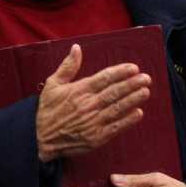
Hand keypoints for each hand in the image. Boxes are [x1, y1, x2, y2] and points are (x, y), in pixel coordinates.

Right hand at [35, 45, 150, 162]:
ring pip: (117, 108)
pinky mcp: (96, 137)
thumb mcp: (52, 84)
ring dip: (133, 99)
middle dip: (132, 84)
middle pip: (114, 92)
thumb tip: (76, 48)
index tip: (133, 68)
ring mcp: (93, 122)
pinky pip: (115, 127)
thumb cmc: (47, 110)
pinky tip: (139, 113)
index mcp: (79, 90)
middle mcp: (88, 105)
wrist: (39, 138)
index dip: (120, 72)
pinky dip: (128, 121)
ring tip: (146, 91)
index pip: (104, 78)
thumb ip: (68, 67)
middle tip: (146, 78)